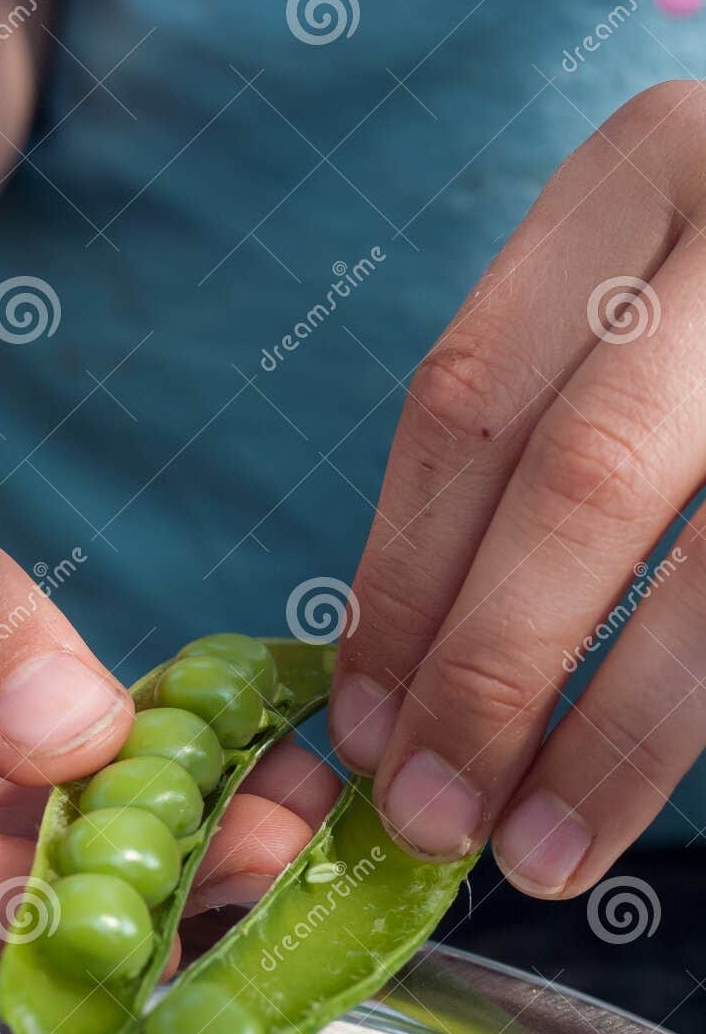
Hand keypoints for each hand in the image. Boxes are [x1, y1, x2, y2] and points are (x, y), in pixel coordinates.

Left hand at [330, 81, 705, 898]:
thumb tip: (404, 697)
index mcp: (639, 178)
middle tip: (426, 816)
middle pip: (578, 479)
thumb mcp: (629, 321)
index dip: (399, 585)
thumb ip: (528, 456)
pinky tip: (630, 797)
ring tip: (537, 854)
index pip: (468, 405)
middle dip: (489, 673)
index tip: (359, 728)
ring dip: (611, 739)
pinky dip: (687, 723)